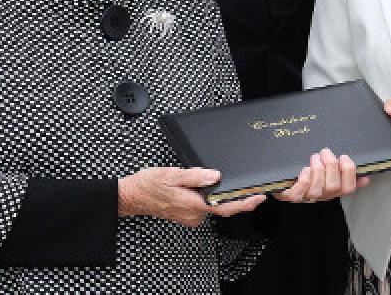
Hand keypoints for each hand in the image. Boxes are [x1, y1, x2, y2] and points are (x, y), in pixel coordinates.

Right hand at [118, 167, 264, 227]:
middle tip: (241, 184)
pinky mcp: (186, 215)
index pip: (225, 207)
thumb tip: (215, 175)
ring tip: (207, 180)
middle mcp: (194, 214)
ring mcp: (190, 216)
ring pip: (211, 205)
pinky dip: (206, 197)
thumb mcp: (172, 174)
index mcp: (194, 204)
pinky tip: (198, 187)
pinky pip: (202, 206)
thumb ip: (196, 175)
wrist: (131, 196)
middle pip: (221, 206)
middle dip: (233, 195)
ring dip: (216, 194)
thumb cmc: (148, 185)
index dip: (245, 203)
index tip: (259, 197)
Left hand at [274, 148, 369, 202]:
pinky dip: (304, 177)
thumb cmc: (311, 179)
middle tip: (326, 153)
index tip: (344, 158)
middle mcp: (322, 196)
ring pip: (317, 188)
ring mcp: (307, 197)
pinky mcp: (291, 196)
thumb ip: (347, 177)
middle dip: (331, 166)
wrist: (289, 187)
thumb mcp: (331, 177)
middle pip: (333, 186)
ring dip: (317, 168)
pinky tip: (305, 169)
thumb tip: (365, 178)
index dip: (349, 172)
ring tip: (315, 157)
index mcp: (333, 191)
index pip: (349, 188)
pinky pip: (299, 191)